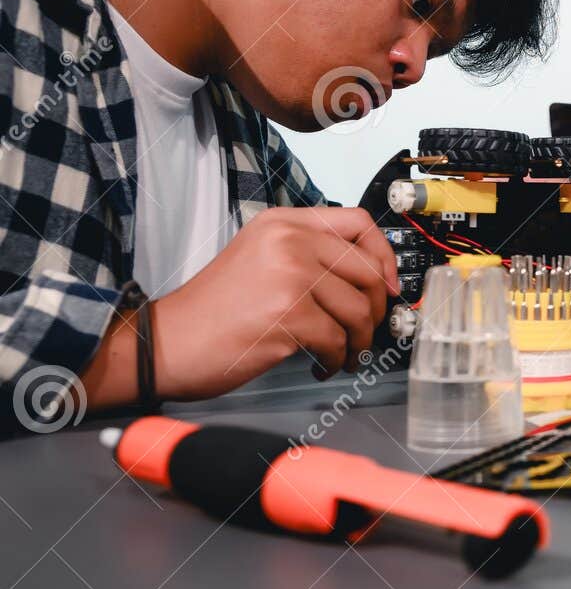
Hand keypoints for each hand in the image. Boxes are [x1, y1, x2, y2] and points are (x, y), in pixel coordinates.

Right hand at [148, 207, 399, 399]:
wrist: (166, 342)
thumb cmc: (214, 310)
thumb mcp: (261, 258)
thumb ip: (309, 255)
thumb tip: (370, 275)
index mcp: (284, 223)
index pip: (359, 223)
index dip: (384, 256)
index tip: (387, 284)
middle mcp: (290, 241)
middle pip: (369, 271)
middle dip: (377, 309)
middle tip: (365, 330)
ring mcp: (290, 275)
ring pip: (360, 310)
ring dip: (359, 341)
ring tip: (342, 353)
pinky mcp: (289, 314)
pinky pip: (339, 340)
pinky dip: (336, 360)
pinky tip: (320, 365)